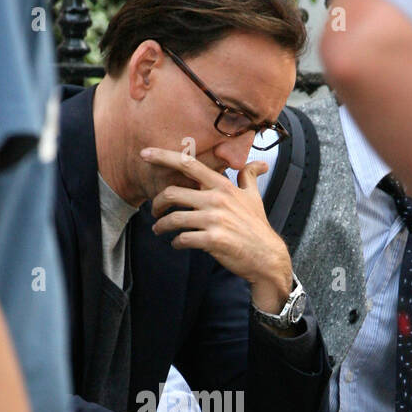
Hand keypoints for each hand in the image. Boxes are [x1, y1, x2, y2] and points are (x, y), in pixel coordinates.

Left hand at [143, 147, 292, 310]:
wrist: (266, 256)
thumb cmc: (257, 226)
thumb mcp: (254, 197)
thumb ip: (249, 177)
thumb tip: (261, 164)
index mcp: (222, 186)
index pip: (189, 164)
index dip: (163, 157)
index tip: (145, 154)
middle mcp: (216, 199)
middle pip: (172, 193)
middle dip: (156, 203)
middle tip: (154, 211)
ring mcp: (214, 220)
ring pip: (173, 218)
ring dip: (161, 226)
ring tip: (158, 230)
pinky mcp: (212, 240)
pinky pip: (182, 239)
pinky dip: (175, 242)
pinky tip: (177, 244)